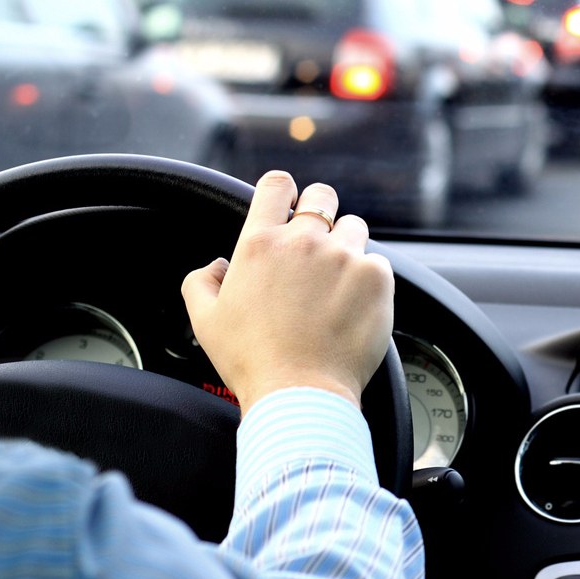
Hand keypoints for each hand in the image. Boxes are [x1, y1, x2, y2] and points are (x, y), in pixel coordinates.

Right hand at [181, 171, 393, 414]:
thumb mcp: (205, 320)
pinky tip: (354, 304)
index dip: (283, 190)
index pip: (276, 185)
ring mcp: (343, 256)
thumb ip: (201, 281)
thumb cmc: (252, 361)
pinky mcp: (376, 277)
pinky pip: (377, 262)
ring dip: (347, 246)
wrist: (300, 393)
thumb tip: (218, 266)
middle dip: (321, 211)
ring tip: (337, 283)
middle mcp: (304, 241)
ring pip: (354, 228)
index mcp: (260, 244)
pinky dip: (369, 278)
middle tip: (317, 243)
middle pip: (322, 196)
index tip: (288, 203)